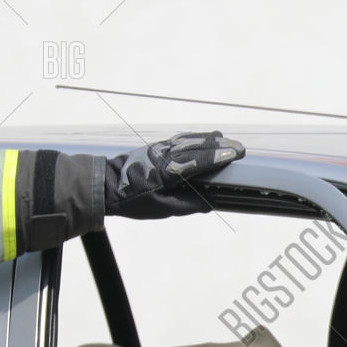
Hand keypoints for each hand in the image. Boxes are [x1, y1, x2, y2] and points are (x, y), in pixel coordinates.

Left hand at [103, 131, 245, 218]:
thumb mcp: (163, 208)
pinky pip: (180, 140)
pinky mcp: (156, 147)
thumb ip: (188, 204)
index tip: (234, 155)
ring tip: (225, 139)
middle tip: (239, 148)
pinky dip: (195, 138)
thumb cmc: (134, 200)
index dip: (217, 158)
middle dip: (219, 147)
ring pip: (188, 140)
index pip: (197, 162)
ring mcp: (160, 149)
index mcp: (167, 172)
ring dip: (208, 140)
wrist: (108, 185)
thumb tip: (210, 203)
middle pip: (196, 147)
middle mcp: (165, 156)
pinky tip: (204, 138)